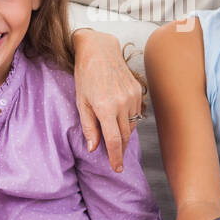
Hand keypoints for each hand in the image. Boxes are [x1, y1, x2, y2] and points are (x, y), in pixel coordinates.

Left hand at [72, 29, 142, 172]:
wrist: (100, 50)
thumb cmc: (85, 76)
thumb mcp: (80, 102)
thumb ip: (88, 126)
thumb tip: (93, 148)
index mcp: (104, 108)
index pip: (114, 140)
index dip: (116, 157)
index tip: (117, 169)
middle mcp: (121, 103)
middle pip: (126, 136)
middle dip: (121, 149)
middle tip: (116, 159)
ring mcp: (132, 96)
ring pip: (132, 125)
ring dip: (125, 134)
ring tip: (116, 137)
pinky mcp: (138, 91)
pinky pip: (136, 113)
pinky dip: (129, 120)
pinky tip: (120, 118)